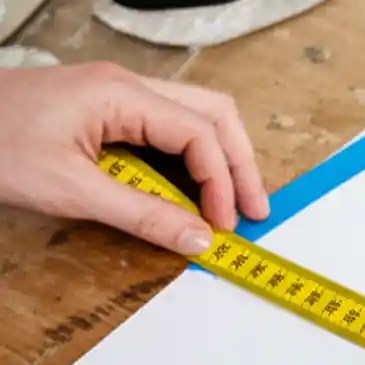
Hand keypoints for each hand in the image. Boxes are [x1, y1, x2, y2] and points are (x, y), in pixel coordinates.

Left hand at [0, 62, 269, 253]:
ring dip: (219, 159)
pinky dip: (188, 159)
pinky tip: (190, 191)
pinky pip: (166, 127)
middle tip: (253, 211)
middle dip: (239, 164)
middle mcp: (127, 86)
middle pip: (213, 115)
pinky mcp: (105, 108)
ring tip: (231, 204)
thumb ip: (142, 216)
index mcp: (121, 95)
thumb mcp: (70, 191)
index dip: (221, 183)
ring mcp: (117, 93)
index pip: (199, 135)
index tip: (225, 226)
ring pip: (195, 117)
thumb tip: (198, 239)